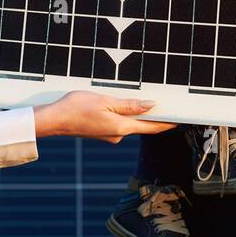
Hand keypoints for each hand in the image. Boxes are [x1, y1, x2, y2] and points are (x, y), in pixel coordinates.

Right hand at [32, 91, 176, 143]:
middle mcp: (118, 135)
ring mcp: (110, 135)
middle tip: (169, 105)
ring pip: (130, 124)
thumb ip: (130, 105)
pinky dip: (126, 115)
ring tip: (149, 101)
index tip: (182, 119)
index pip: (152, 127)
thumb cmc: (76, 108)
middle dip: (155, 116)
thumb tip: (151, 105)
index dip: (168, 123)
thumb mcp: (106, 101)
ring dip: (139, 114)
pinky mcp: (102, 132)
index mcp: (122, 128)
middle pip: (143, 126)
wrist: (53, 120)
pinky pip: (120, 123)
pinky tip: (124, 106)